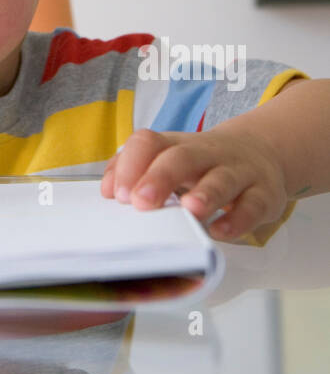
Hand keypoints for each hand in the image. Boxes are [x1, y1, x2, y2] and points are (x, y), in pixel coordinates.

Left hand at [100, 127, 288, 240]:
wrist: (262, 152)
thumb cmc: (204, 164)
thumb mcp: (171, 159)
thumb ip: (137, 171)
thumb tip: (109, 191)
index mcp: (177, 145)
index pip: (149, 142)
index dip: (131, 165)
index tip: (118, 195)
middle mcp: (208, 154)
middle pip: (182, 157)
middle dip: (160, 178)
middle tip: (142, 202)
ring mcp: (239, 172)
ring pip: (222, 179)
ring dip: (205, 194)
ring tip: (190, 209)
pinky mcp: (264, 194)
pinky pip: (253, 205)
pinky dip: (238, 219)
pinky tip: (221, 231)